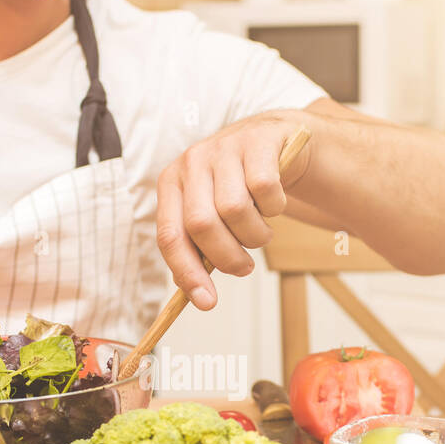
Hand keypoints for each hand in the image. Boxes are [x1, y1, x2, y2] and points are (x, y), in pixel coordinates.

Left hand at [156, 111, 309, 308]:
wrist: (273, 142)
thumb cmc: (239, 187)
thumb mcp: (211, 212)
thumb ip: (197, 248)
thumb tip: (194, 293)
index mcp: (172, 184)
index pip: (170, 236)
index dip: (187, 273)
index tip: (206, 302)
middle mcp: (192, 162)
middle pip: (201, 224)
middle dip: (227, 257)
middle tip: (243, 267)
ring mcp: (224, 148)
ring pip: (235, 209)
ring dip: (254, 235)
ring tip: (260, 232)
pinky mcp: (257, 141)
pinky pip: (265, 189)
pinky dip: (274, 208)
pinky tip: (273, 205)